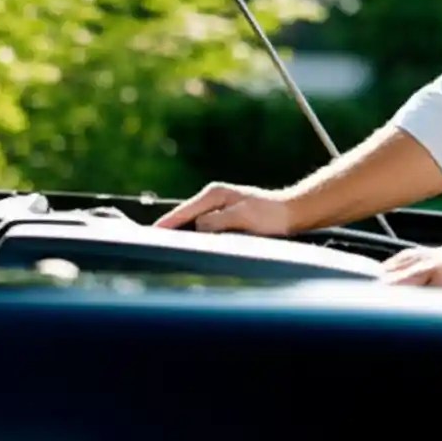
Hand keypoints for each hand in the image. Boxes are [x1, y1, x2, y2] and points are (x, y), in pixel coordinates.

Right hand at [152, 182, 294, 235]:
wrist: (291, 213)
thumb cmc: (270, 215)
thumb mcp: (242, 217)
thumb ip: (217, 221)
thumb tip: (197, 227)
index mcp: (215, 193)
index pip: (183, 211)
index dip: (167, 224)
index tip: (151, 234)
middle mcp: (214, 198)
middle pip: (185, 217)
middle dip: (171, 230)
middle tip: (155, 245)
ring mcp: (219, 207)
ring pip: (194, 224)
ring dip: (185, 235)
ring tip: (168, 246)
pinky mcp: (225, 217)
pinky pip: (205, 228)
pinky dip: (198, 236)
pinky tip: (193, 245)